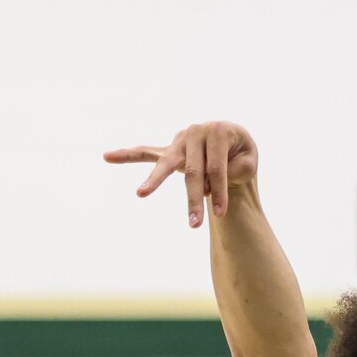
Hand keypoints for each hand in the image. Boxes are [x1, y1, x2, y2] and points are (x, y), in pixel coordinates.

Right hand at [103, 121, 258, 228]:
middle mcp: (195, 132)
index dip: (219, 191)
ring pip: (166, 164)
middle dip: (193, 199)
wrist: (232, 139)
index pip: (216, 168)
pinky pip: (145, 152)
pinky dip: (126, 155)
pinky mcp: (170, 149)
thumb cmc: (240, 152)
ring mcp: (180, 140)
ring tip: (141, 194)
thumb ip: (237, 169)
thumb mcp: (249, 159)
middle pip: (192, 170)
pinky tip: (107, 156)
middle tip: (194, 224)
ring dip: (155, 181)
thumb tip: (210, 183)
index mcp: (218, 132)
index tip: (221, 213)